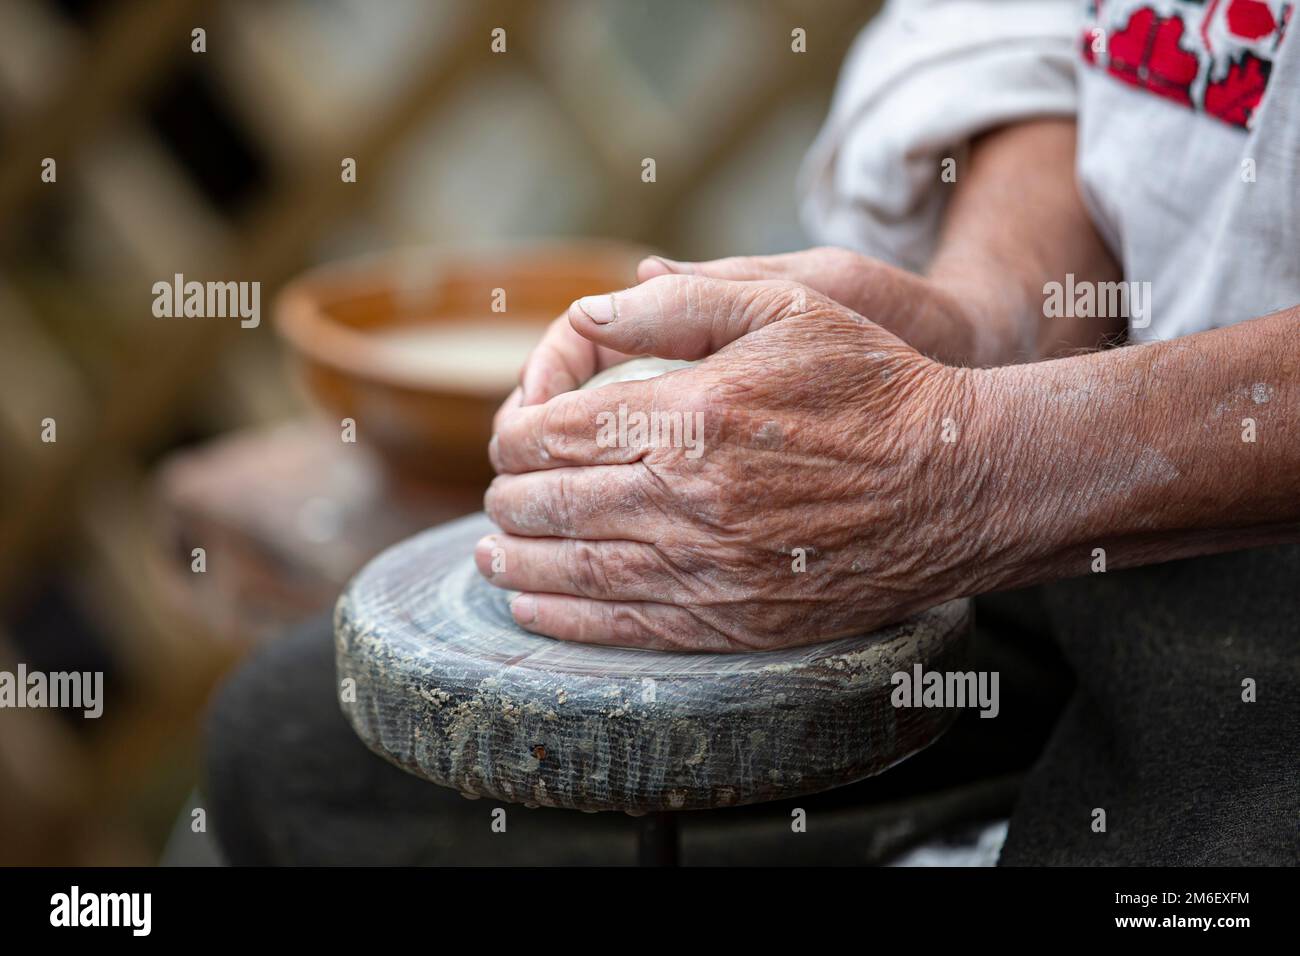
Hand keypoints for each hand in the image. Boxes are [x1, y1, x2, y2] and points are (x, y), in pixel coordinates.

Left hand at [478, 273, 997, 651]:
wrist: (954, 481)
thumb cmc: (872, 383)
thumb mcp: (785, 304)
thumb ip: (677, 302)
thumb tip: (586, 315)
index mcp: (691, 415)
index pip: (556, 430)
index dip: (513, 431)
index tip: (509, 432)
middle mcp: (689, 499)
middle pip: (553, 503)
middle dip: (509, 497)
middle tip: (498, 493)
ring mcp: (711, 569)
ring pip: (577, 572)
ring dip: (519, 566)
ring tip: (490, 559)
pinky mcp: (735, 621)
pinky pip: (627, 627)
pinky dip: (567, 622)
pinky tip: (533, 613)